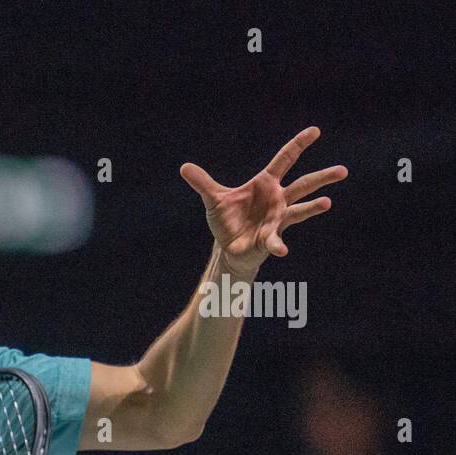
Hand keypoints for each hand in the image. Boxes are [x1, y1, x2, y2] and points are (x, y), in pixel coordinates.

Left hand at [180, 126, 346, 275]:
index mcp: (265, 184)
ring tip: (328, 202)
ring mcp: (278, 218)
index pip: (285, 159)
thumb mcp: (214, 199)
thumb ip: (203, 183)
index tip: (315, 131)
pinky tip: (282, 250)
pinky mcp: (271, 237)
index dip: (298, 145)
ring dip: (314, 207)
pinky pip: (277, 240)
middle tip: (343, 170)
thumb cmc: (227, 220)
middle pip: (304, 184)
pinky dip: (278, 244)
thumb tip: (184, 167)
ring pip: (301, 209)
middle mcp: (278, 199)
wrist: (228, 246)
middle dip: (322, 177)